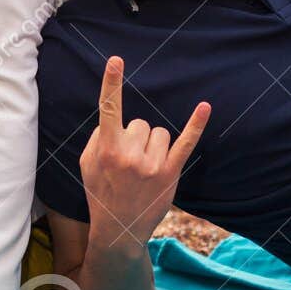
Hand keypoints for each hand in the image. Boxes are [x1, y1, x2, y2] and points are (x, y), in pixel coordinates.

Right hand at [80, 56, 209, 248]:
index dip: (111, 83)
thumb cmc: (100, 192)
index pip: (108, 110)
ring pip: (158, 133)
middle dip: (134, 137)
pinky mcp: (171, 173)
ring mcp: (152, 164)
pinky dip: (195, 124)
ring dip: (152, 145)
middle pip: (140, 123)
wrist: (119, 230)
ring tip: (143, 169)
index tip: (116, 60)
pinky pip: (185, 142)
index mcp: (106, 149)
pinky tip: (204, 107)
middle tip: (127, 163)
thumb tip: (115, 120)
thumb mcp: (86, 165)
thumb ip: (98, 137)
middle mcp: (129, 155)